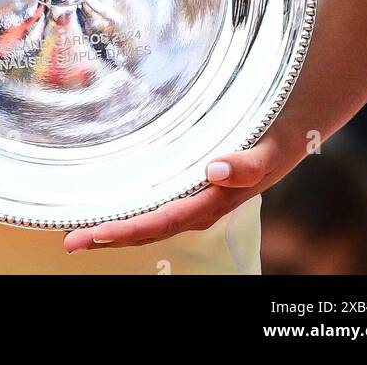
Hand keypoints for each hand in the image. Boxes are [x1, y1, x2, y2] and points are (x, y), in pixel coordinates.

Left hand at [63, 131, 291, 253]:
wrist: (296, 124)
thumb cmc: (281, 135)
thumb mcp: (273, 147)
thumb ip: (249, 163)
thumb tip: (216, 170)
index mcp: (215, 200)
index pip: (162, 221)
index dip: (127, 230)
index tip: (94, 235)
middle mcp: (202, 204)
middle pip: (150, 227)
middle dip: (110, 236)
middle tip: (70, 241)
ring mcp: (198, 197)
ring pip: (152, 219)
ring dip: (119, 226)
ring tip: (83, 231)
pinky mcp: (196, 183)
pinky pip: (161, 203)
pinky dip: (135, 209)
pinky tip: (115, 206)